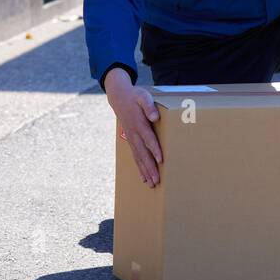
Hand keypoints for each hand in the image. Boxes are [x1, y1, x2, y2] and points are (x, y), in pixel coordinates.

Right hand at [103, 66, 163, 186]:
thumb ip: (149, 106)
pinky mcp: (131, 140)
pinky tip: (144, 177)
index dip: (154, 149)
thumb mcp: (143, 96)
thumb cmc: (134, 96)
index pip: (148, 139)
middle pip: (143, 153)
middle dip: (150, 168)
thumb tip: (155, 117)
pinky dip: (139, 167)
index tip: (161, 160)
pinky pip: (135, 156)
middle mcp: (134, 134)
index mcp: (139, 123)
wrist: (118, 97)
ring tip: (151, 183)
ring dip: (145, 171)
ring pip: (139, 157)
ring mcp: (131, 138)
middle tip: (156, 180)